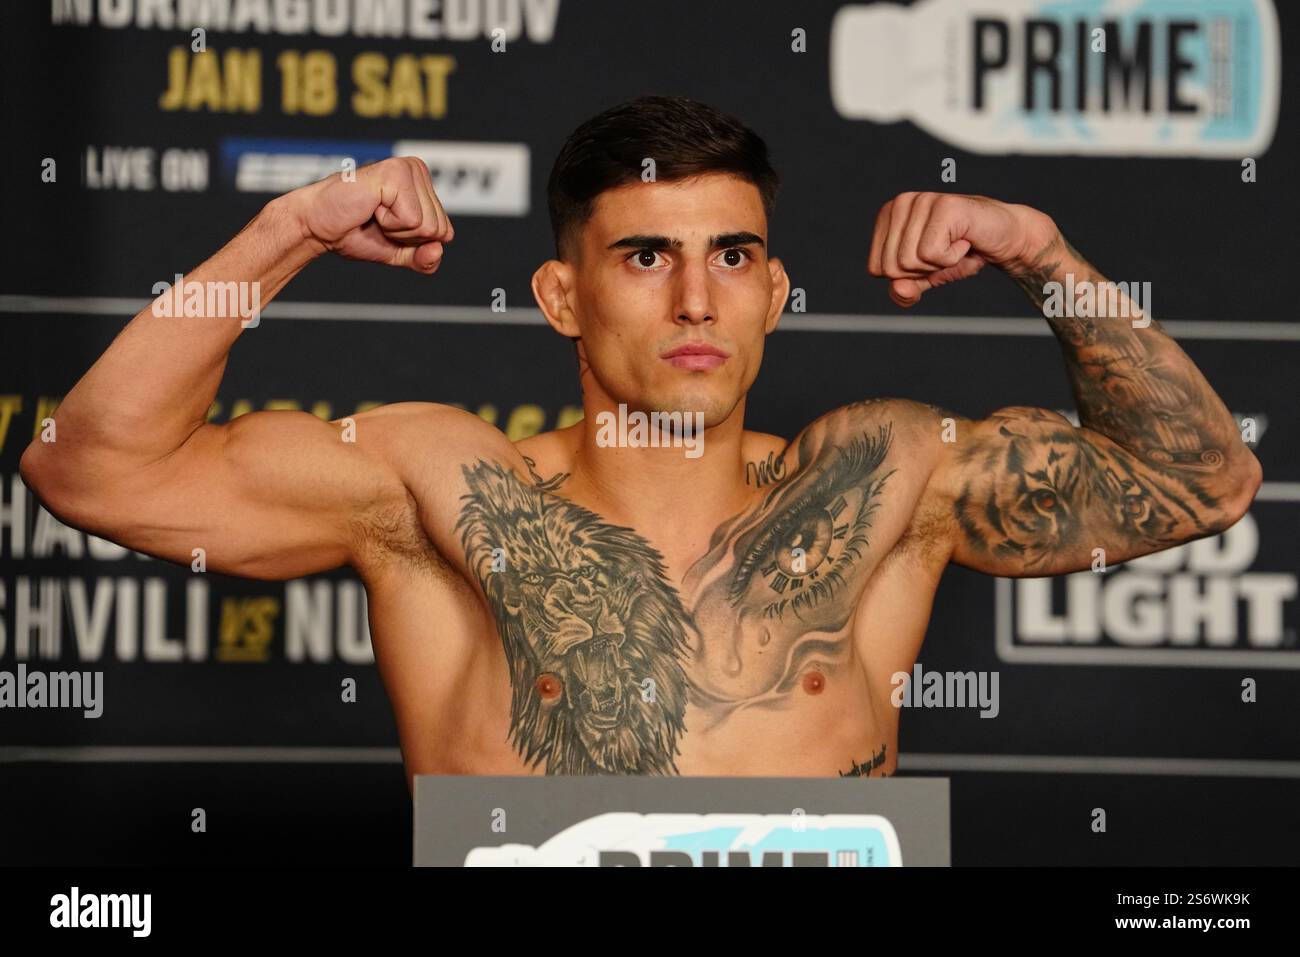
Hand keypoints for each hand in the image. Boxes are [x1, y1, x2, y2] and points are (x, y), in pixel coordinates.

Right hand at [281, 156, 453, 272]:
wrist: (318, 227)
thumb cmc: (354, 232)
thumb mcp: (400, 252)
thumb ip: (425, 258)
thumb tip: (438, 250)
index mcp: (423, 184)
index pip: (445, 232)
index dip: (414, 242)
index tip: (387, 228)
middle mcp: (418, 170)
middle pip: (439, 229)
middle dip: (406, 237)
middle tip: (377, 221)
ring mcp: (408, 168)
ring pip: (428, 226)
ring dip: (396, 230)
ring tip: (373, 213)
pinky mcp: (396, 173)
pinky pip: (412, 220)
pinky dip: (389, 224)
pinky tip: (371, 207)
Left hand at [867, 192, 1054, 306]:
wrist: (1003, 239)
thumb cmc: (960, 253)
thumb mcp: (924, 278)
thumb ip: (904, 290)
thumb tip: (898, 289)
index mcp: (887, 216)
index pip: (876, 268)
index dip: (906, 275)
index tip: (928, 258)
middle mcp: (900, 203)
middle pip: (892, 267)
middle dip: (922, 271)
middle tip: (944, 252)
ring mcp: (921, 201)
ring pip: (909, 261)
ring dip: (938, 264)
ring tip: (954, 244)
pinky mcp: (944, 206)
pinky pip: (932, 254)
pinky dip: (952, 257)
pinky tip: (964, 240)